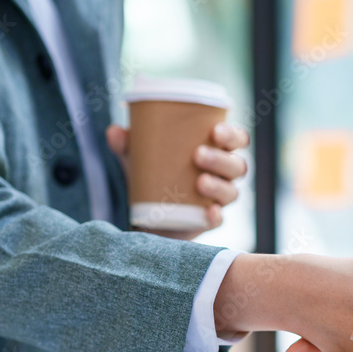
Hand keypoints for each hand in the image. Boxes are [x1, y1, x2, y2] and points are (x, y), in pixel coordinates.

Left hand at [107, 123, 249, 239]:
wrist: (150, 215)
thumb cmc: (155, 174)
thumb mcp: (140, 157)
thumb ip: (128, 144)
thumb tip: (114, 132)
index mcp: (218, 151)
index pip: (238, 140)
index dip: (233, 135)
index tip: (215, 130)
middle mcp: (225, 175)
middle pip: (237, 166)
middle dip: (221, 159)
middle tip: (198, 154)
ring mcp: (219, 200)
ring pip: (231, 192)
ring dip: (218, 185)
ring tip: (199, 181)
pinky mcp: (209, 221)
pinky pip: (220, 220)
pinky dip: (216, 216)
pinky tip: (209, 211)